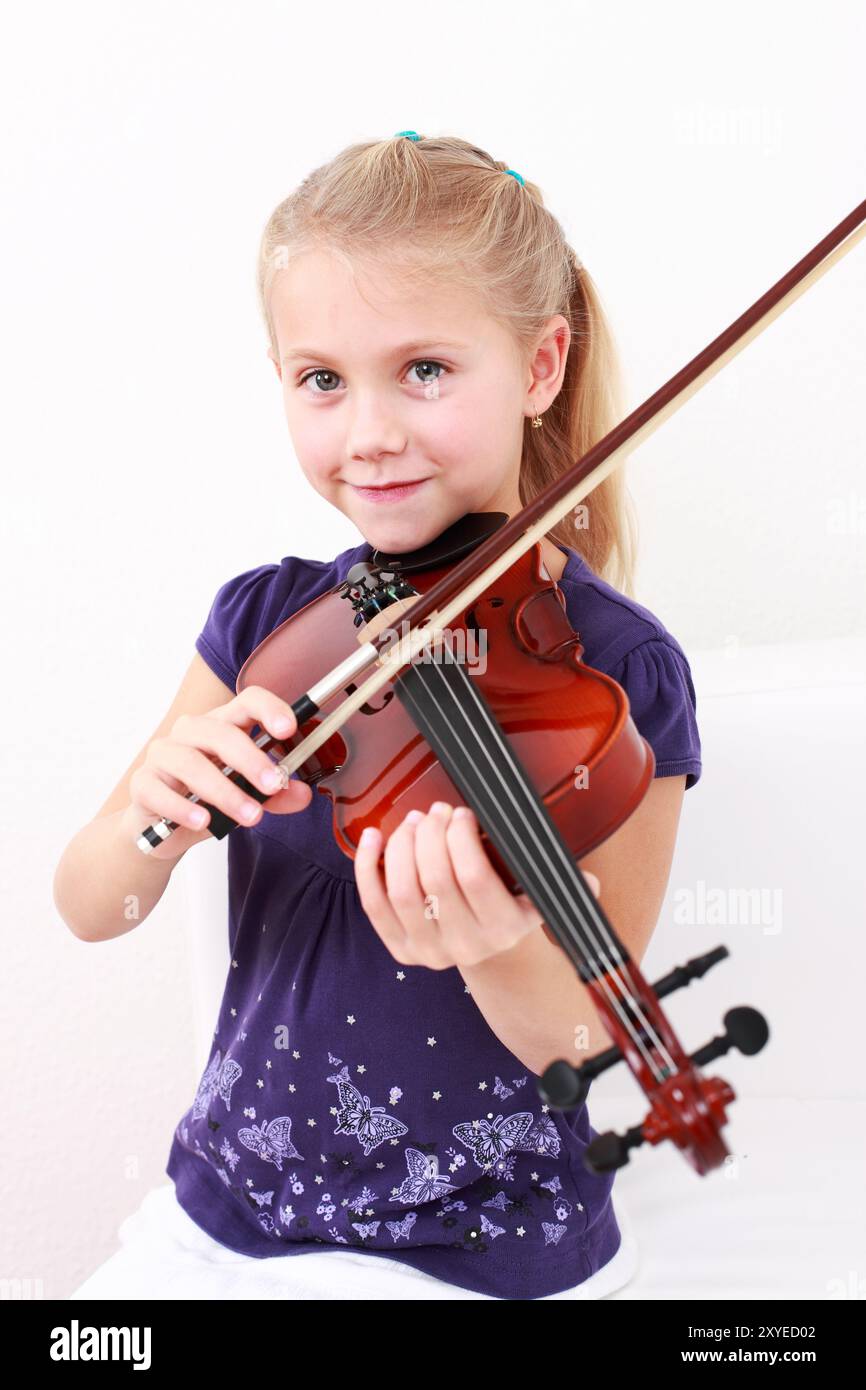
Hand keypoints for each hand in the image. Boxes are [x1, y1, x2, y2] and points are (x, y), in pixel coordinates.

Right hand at [121, 685, 311, 859]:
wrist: (163, 829)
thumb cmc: (206, 800)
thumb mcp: (247, 797)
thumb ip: (276, 795)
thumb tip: (302, 794)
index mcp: (222, 726)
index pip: (246, 702)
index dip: (268, 710)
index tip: (288, 729)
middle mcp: (191, 733)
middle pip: (219, 731)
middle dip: (250, 759)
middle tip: (274, 785)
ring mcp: (163, 755)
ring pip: (191, 762)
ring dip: (224, 791)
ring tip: (249, 815)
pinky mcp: (143, 784)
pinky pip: (160, 791)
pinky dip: (184, 807)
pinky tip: (203, 821)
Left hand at [354, 800, 600, 969]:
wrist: (489, 950)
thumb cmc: (511, 906)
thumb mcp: (538, 895)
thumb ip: (560, 882)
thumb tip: (589, 884)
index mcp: (504, 929)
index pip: (475, 878)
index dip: (462, 838)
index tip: (464, 813)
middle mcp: (466, 946)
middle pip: (436, 879)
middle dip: (432, 833)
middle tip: (438, 811)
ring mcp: (429, 951)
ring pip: (404, 890)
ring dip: (404, 845)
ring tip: (414, 821)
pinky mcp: (400, 950)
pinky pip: (375, 905)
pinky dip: (370, 867)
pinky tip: (375, 837)